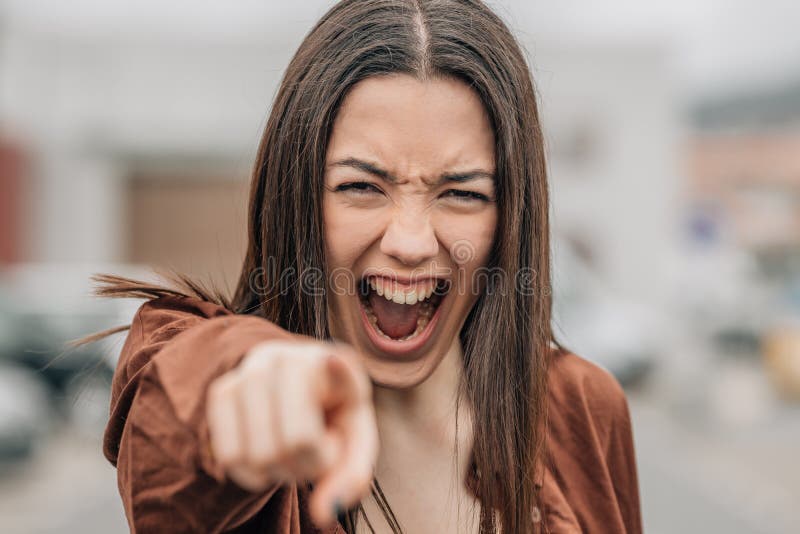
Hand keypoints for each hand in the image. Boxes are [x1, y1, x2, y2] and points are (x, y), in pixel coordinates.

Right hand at [206, 339, 377, 526]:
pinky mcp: (223, 388)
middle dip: (307, 468)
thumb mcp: (356, 439)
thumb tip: (325, 514)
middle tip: (316, 454)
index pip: (329, 392)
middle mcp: (288, 358)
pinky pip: (228, 455)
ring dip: (278, 472)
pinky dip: (249, 473)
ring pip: (256, 455)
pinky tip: (267, 454)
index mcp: (334, 363)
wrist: (300, 382)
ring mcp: (251, 369)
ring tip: (293, 451)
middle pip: (292, 445)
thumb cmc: (334, 414)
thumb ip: (351, 477)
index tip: (332, 360)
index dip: (332, 369)